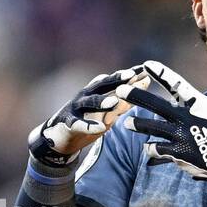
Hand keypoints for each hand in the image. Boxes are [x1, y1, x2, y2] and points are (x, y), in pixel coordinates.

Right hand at [28, 67, 148, 166]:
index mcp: (97, 91)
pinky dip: (89, 126)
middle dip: (117, 79)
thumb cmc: (87, 120)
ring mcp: (76, 108)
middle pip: (103, 85)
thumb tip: (146, 82)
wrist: (59, 136)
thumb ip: (124, 99)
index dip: (129, 75)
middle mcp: (87, 95)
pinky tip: (100, 128)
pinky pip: (79, 124)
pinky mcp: (69, 123)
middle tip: (131, 75)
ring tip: (115, 102)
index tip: (145, 70)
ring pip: (90, 102)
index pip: (115, 80)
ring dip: (102, 102)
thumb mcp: (107, 110)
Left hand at [120, 58, 206, 194]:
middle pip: (156, 105)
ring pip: (152, 128)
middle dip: (137, 96)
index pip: (176, 84)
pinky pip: (158, 149)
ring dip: (137, 125)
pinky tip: (146, 147)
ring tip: (125, 123)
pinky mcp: (177, 154)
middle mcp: (185, 118)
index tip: (147, 64)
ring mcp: (180, 137)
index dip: (161, 74)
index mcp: (197, 104)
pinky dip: (151, 148)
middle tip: (121, 90)